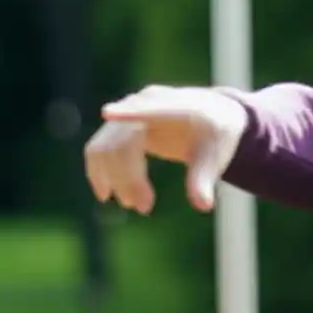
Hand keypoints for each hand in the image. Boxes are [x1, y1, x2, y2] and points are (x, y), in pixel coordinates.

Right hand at [85, 85, 248, 213]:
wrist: (207, 117)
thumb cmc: (213, 135)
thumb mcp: (214, 156)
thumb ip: (204, 178)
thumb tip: (203, 206)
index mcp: (173, 106)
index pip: (149, 108)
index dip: (129, 111)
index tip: (108, 113)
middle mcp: (144, 103)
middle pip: (122, 141)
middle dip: (128, 178)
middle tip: (145, 209)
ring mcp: (127, 112)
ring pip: (104, 148)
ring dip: (112, 179)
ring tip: (132, 205)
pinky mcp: (119, 126)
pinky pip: (98, 149)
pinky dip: (98, 171)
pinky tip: (106, 193)